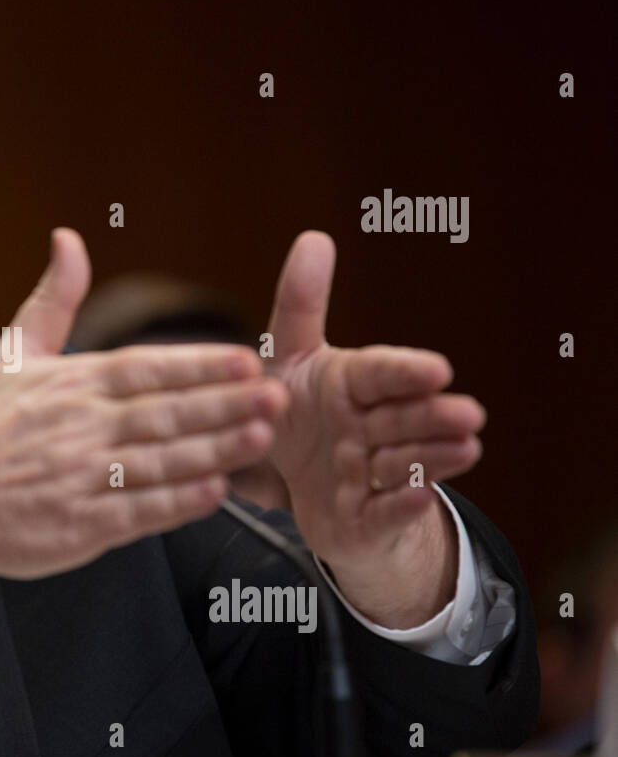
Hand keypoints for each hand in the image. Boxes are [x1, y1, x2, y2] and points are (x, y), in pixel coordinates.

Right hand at [0, 227, 287, 582]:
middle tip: (278, 395)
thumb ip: (52, 300)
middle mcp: (78, 430)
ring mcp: (80, 480)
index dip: (198, 365)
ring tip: (262, 437)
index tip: (245, 359)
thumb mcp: (9, 356)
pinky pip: (138, 512)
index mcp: (68, 385)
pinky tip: (216, 491)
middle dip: (224, 404)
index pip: (144, 369)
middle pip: (163, 414)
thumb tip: (70, 238)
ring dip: (215, 450)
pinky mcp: (79, 527)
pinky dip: (177, 503)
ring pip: (160, 462)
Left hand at [262, 231, 484, 622]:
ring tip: (463, 449)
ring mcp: (373, 476)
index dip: (406, 373)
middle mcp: (370, 429)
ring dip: (428, 457)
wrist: (305, 496)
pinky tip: (416, 497)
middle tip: (467, 413)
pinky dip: (398, 507)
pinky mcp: (365, 519)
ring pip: (404, 463)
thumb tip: (315, 236)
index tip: (436, 369)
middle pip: (403, 419)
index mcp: (352, 387)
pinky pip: (382, 513)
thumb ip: (301, 307)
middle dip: (433, 416)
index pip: (381, 374)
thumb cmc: (304, 417)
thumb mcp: (290, 362)